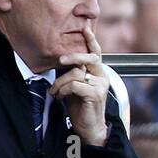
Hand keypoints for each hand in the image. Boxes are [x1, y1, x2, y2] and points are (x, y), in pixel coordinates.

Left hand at [52, 22, 109, 145]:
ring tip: (54, 92)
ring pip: (76, 73)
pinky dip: (64, 90)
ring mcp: (100, 85)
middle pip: (88, 57)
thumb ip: (74, 73)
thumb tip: (62, 61)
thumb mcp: (76, 87)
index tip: (85, 28)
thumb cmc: (81, 107)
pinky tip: (60, 97)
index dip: (91, 40)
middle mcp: (102, 77)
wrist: (89, 129)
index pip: (96, 53)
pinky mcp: (95, 95)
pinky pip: (75, 84)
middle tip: (60, 59)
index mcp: (98, 73)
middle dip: (72, 56)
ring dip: (60, 83)